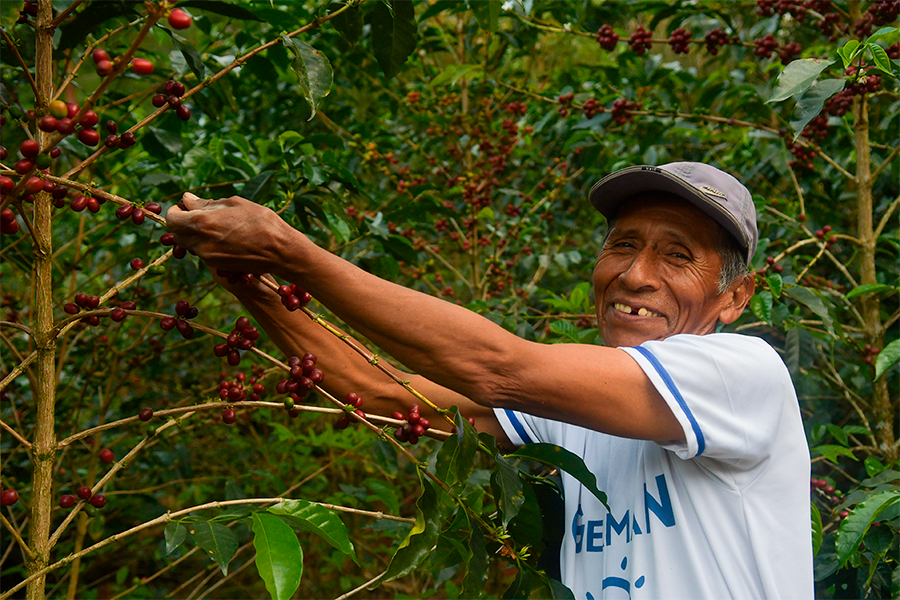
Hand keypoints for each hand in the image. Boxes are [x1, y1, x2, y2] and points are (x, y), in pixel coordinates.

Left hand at [166, 193, 296, 275]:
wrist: (279, 250)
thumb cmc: (260, 221)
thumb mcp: (234, 204)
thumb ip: (206, 203)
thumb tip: (186, 199)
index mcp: (202, 222)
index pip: (171, 219)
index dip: (175, 211)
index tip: (184, 207)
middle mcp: (200, 242)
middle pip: (177, 234)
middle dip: (182, 223)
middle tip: (197, 215)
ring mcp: (208, 256)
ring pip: (189, 244)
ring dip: (194, 234)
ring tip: (214, 226)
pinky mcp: (217, 265)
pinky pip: (202, 253)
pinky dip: (205, 244)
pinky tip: (223, 237)